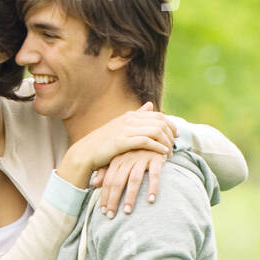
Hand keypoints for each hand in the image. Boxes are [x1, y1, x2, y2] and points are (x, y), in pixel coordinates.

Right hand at [59, 103, 174, 187]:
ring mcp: (125, 129)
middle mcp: (129, 120)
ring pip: (155, 130)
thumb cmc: (102, 145)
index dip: (170, 124)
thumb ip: (136, 117)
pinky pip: (146, 141)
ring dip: (166, 142)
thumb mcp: (120, 128)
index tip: (175, 136)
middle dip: (171, 134)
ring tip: (169, 152)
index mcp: (129, 116)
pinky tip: (162, 154)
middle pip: (159, 121)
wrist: (84, 154)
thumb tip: (150, 105)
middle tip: (175, 145)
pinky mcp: (122, 141)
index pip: (157, 115)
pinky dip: (157, 147)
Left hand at [91, 143, 169, 215]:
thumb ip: (106, 172)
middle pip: (118, 182)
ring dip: (130, 197)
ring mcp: (142, 157)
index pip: (108, 181)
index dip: (105, 197)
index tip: (103, 212)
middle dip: (113, 200)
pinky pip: (155, 175)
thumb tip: (93, 184)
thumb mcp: (120, 160)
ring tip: (127, 212)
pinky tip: (151, 200)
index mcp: (118, 159)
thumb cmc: (135, 153)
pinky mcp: (157, 158)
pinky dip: (153, 188)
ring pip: (134, 179)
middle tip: (111, 216)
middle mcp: (128, 158)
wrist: (156, 137)